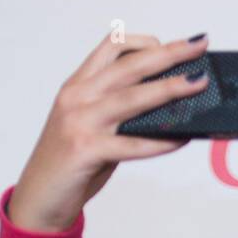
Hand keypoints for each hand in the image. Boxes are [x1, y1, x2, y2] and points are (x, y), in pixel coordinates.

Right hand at [7, 31, 210, 232]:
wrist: (40, 196)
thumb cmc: (72, 162)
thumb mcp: (93, 125)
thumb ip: (121, 112)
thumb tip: (170, 109)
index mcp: (78, 85)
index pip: (111, 47)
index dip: (145, 42)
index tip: (174, 45)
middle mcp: (77, 97)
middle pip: (129, 66)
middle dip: (168, 55)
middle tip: (198, 48)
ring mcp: (80, 122)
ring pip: (132, 98)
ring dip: (169, 89)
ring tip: (197, 84)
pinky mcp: (86, 149)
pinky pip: (133, 144)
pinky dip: (161, 141)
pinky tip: (182, 139)